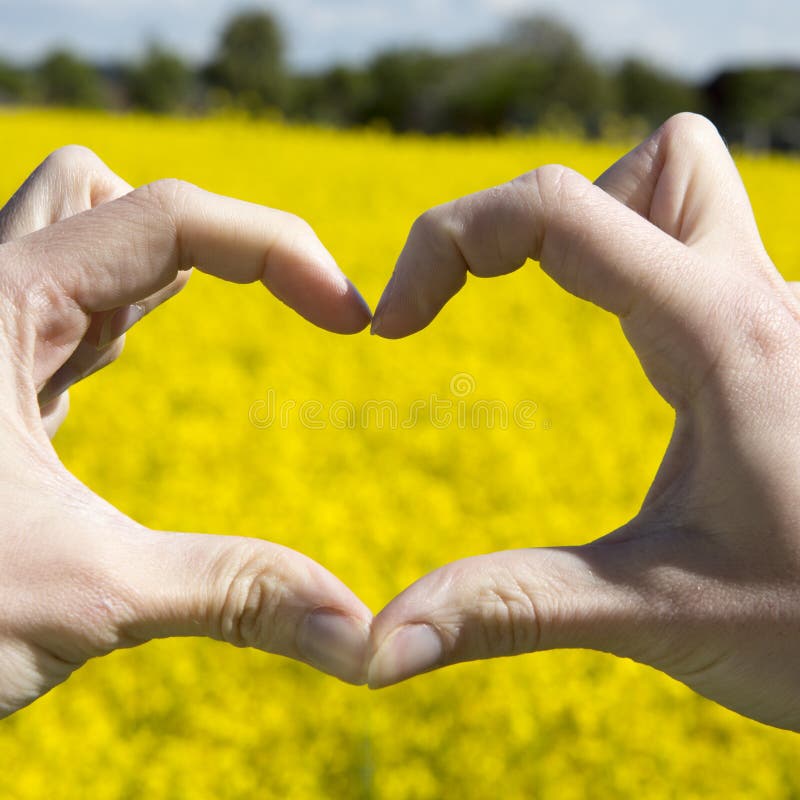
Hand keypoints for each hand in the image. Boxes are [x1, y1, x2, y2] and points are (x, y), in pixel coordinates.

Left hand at [0, 146, 372, 716]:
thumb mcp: (82, 597)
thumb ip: (233, 597)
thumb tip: (362, 633)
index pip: (166, 217)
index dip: (279, 248)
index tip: (351, 318)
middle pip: (101, 192)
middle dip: (201, 238)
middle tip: (273, 307)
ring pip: (71, 244)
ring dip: (156, 278)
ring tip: (207, 337)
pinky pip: (53, 315)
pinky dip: (112, 326)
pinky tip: (118, 375)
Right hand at [368, 113, 799, 731]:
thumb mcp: (654, 611)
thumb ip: (511, 611)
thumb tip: (384, 644)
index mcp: (718, 336)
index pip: (558, 208)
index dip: (447, 240)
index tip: (393, 325)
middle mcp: (758, 303)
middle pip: (653, 165)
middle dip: (550, 216)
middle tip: (504, 299)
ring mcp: (781, 320)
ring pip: (693, 195)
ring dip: (607, 230)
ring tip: (563, 313)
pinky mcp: (781, 350)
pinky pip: (706, 261)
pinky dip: (641, 276)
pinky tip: (633, 358)